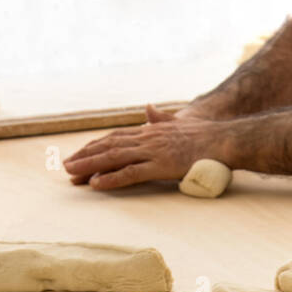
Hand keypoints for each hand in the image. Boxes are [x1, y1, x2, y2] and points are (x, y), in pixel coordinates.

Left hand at [62, 105, 229, 189]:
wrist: (226, 139)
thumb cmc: (208, 134)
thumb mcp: (182, 122)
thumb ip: (163, 118)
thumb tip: (149, 108)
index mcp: (150, 131)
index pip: (115, 138)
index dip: (95, 147)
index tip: (78, 155)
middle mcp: (147, 139)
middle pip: (109, 147)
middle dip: (85, 156)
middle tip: (65, 167)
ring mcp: (153, 152)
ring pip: (114, 158)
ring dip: (90, 166)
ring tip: (71, 175)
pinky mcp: (161, 166)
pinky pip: (131, 173)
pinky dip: (112, 178)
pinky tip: (96, 184)